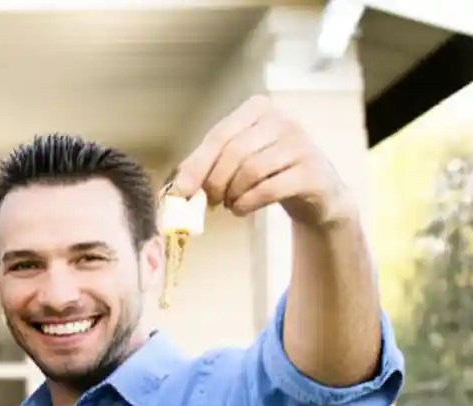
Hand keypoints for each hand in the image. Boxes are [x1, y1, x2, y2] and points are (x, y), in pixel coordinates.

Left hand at [171, 94, 356, 230]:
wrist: (316, 192)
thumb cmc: (268, 172)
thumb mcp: (235, 161)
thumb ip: (205, 166)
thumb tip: (176, 188)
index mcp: (259, 108)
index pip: (220, 135)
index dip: (198, 165)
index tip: (182, 191)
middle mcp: (283, 119)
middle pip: (234, 152)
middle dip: (214, 182)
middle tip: (208, 202)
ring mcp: (301, 144)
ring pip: (251, 170)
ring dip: (232, 194)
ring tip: (229, 204)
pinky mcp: (312, 172)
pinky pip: (268, 189)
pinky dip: (247, 203)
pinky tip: (242, 209)